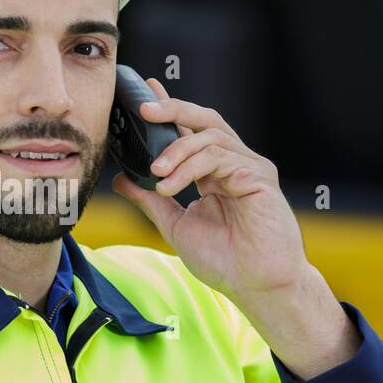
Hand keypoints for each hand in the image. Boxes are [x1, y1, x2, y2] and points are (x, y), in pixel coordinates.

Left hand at [111, 77, 359, 378]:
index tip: (144, 95)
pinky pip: (219, 157)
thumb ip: (151, 200)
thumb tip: (123, 178)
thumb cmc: (224, 261)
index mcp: (216, 173)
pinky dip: (189, 167)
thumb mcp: (175, 225)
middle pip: (205, 120)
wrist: (256, 286)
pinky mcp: (260, 176)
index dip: (170, 112)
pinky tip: (169, 185)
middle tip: (145, 110)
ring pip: (209, 137)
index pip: (192, 132)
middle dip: (174, 110)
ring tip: (155, 173)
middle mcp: (234, 165)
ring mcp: (249, 168)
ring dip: (176, 150)